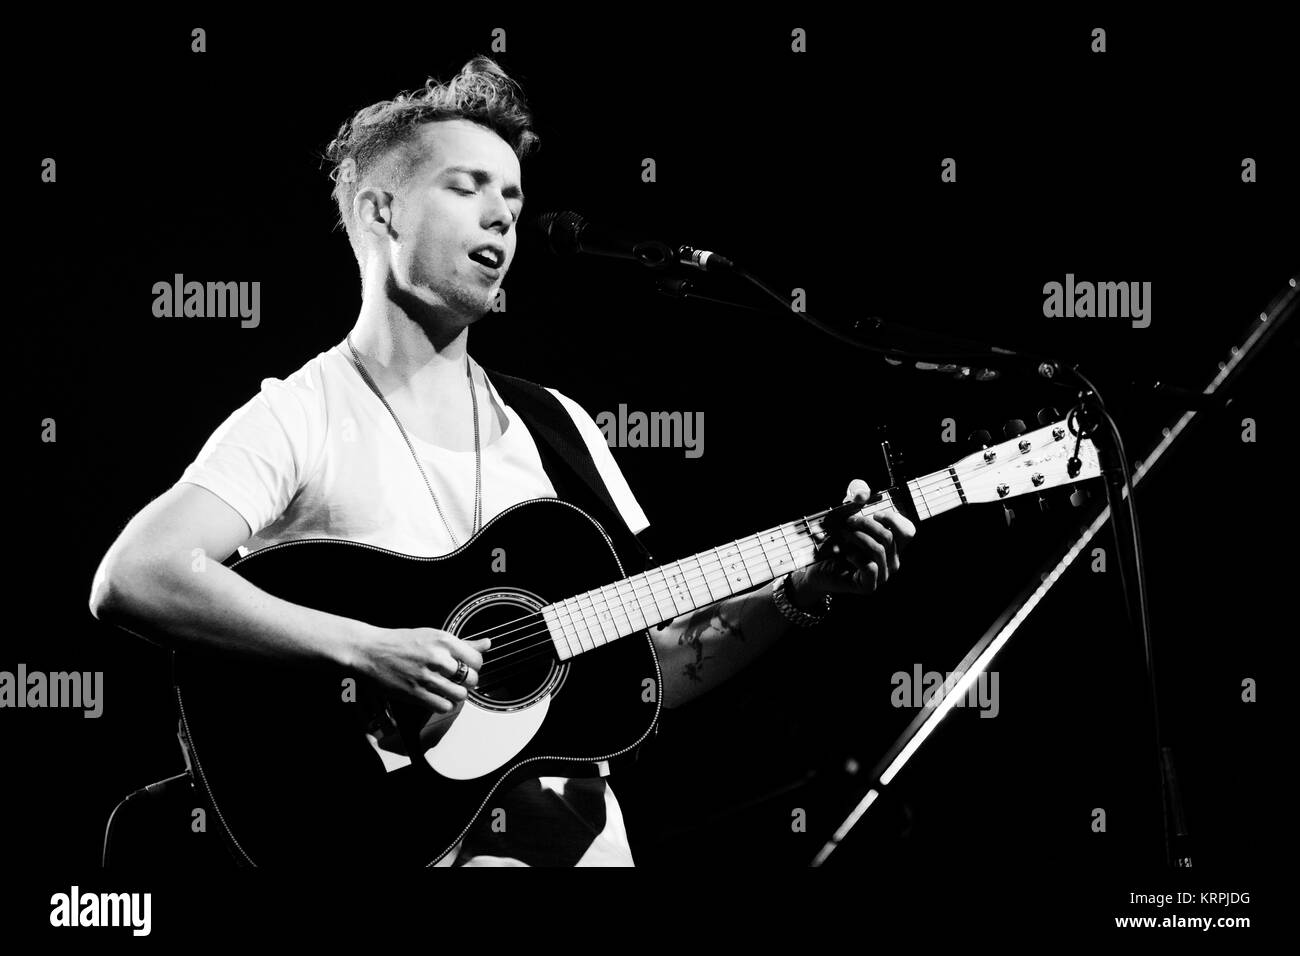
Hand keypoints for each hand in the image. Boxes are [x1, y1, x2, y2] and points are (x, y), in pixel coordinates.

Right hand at [351, 625, 489, 712]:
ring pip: (459, 695)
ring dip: (455, 695)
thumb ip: (463, 643)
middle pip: (471, 679)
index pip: (477, 659)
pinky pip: (443, 706)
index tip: (467, 667)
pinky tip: (436, 696)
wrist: (370, 650)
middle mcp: (437, 657)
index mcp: (443, 640)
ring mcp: (426, 676)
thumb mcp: (433, 635)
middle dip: (466, 682)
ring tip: (446, 688)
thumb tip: (487, 644)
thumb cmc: (401, 642)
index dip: (475, 666)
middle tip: (456, 680)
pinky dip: (443, 704)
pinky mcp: (415, 693)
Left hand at [792, 479, 915, 602]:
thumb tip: (862, 493)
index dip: (894, 519)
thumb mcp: (842, 519)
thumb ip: (853, 503)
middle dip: (866, 524)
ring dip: (857, 537)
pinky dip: (856, 557)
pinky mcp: (869, 586)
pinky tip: (846, 555)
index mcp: (892, 546)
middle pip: (889, 536)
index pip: (908, 531)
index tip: (874, 514)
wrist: (817, 570)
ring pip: (878, 549)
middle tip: (848, 521)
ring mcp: (883, 576)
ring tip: (842, 535)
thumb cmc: (833, 545)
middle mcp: (892, 561)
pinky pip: (870, 567)